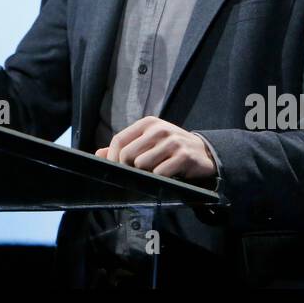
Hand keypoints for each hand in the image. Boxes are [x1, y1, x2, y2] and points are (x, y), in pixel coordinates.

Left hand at [94, 116, 216, 180]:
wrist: (204, 152)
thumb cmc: (170, 148)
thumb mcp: (148, 142)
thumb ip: (125, 147)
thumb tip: (99, 154)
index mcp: (148, 123)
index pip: (119, 140)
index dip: (113, 158)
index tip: (116, 169)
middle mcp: (159, 129)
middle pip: (128, 155)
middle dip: (128, 169)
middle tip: (136, 175)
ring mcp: (172, 142)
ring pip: (142, 165)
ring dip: (146, 174)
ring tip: (155, 173)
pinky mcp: (183, 156)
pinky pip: (160, 173)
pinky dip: (160, 179)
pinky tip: (167, 176)